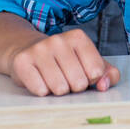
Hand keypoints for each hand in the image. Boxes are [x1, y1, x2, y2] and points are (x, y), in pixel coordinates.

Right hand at [7, 27, 121, 96]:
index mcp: (78, 37)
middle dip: (74, 87)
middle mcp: (58, 40)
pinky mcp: (23, 62)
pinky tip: (40, 80)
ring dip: (58, 90)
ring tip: (53, 79)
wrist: (28, 50)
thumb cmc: (63, 60)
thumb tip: (104, 85)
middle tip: (65, 77)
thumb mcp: (87, 61)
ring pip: (60, 88)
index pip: (96, 71)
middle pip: (78, 82)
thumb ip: (106, 72)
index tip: (82, 73)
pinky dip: (42, 91)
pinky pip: (40, 90)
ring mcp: (39, 49)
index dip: (90, 79)